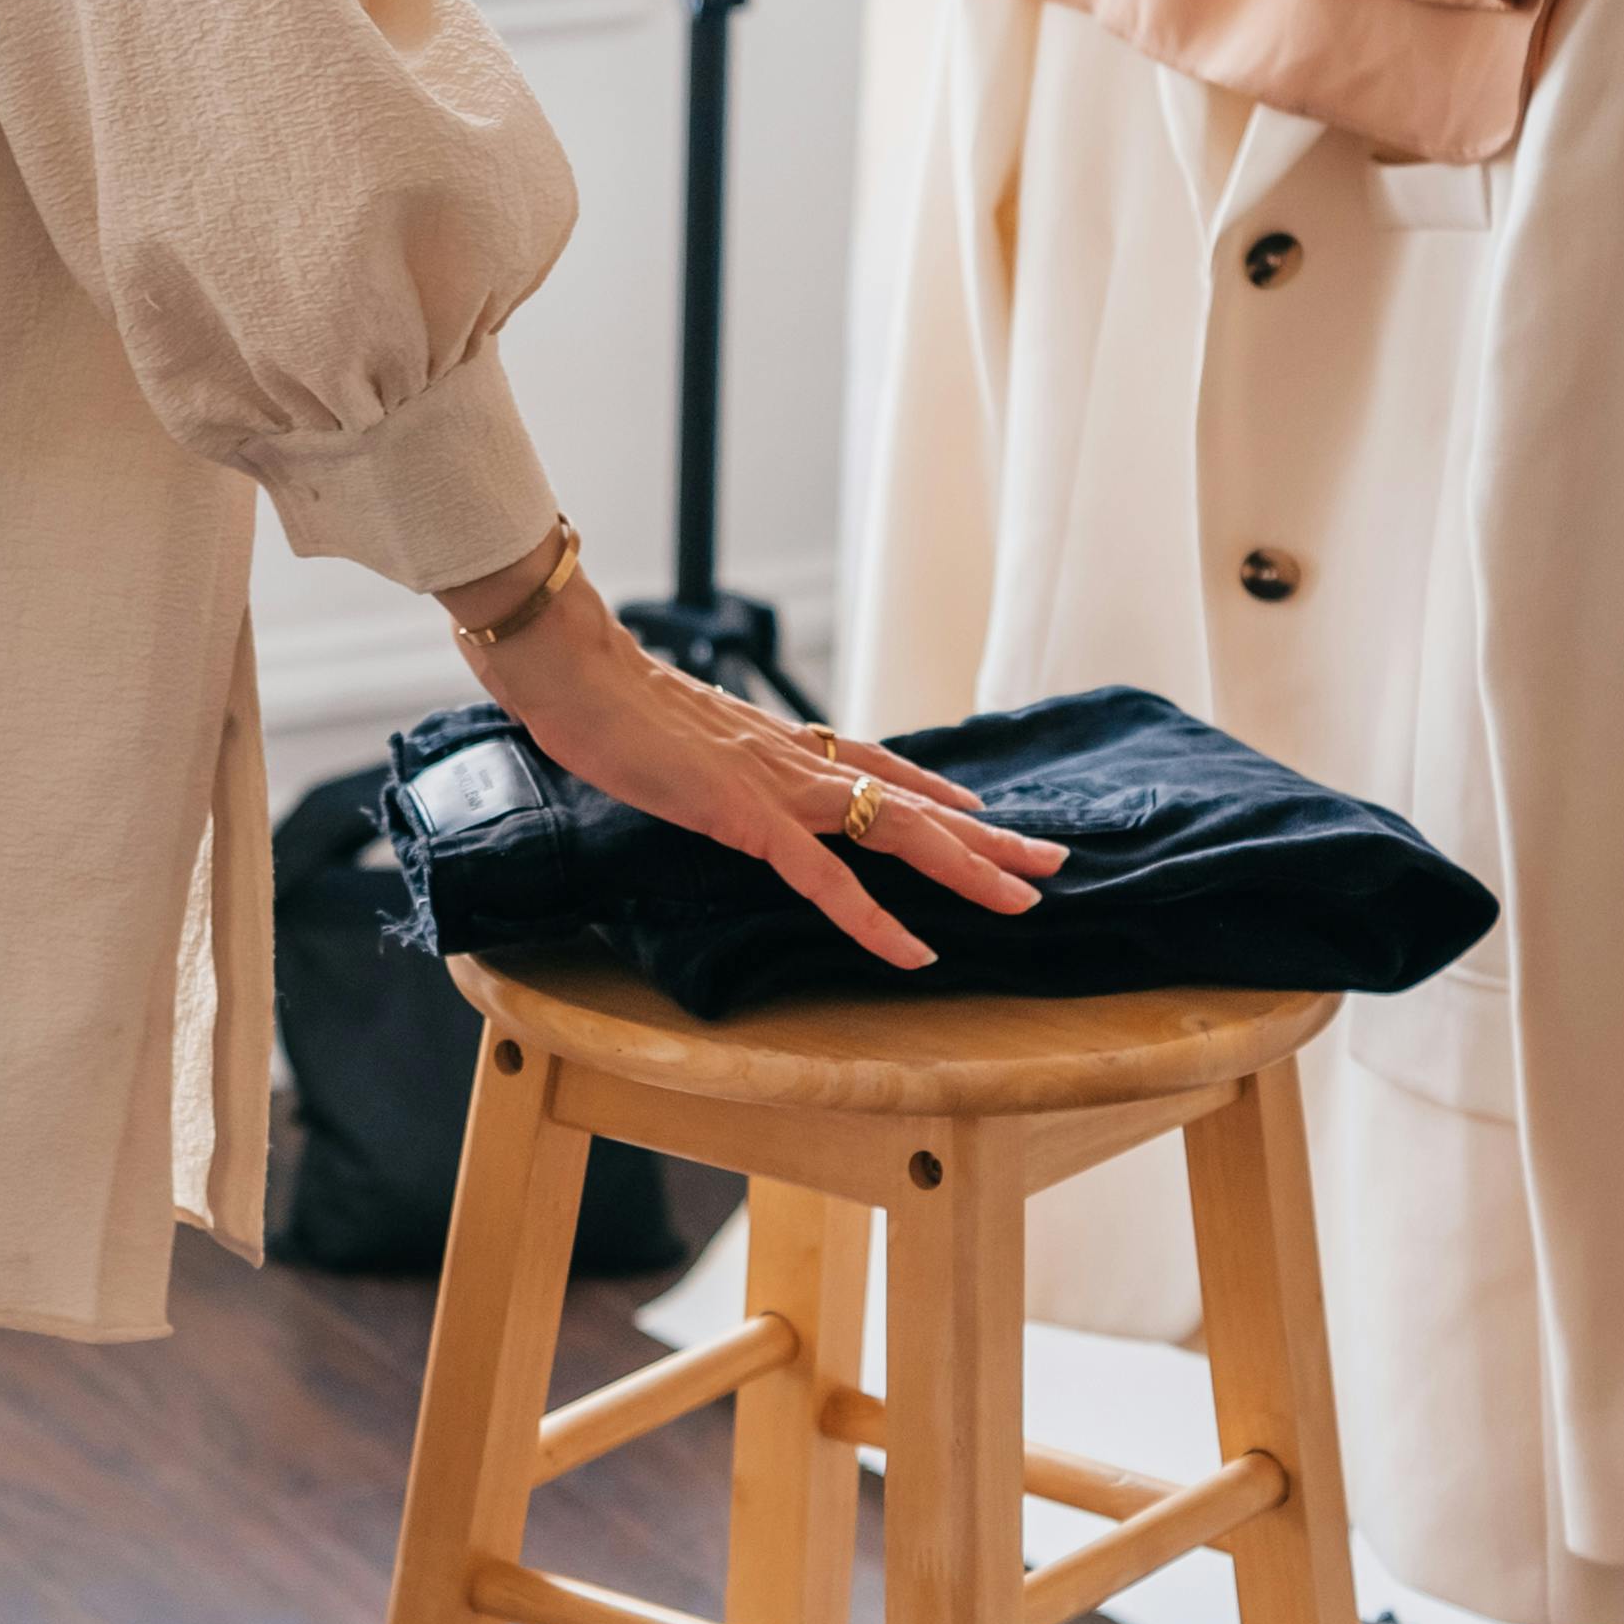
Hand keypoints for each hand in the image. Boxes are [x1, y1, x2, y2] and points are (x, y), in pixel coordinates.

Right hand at [442, 547, 1064, 971]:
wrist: (572, 670)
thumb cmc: (605, 701)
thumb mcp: (674, 736)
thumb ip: (707, 753)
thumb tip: (705, 764)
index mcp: (780, 743)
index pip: (879, 767)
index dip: (937, 791)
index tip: (986, 811)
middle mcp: (798, 761)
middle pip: (914, 801)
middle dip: (987, 836)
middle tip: (1050, 862)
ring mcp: (779, 788)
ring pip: (898, 830)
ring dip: (967, 868)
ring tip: (1024, 900)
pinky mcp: (747, 817)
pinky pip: (825, 879)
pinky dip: (875, 920)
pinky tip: (915, 952)